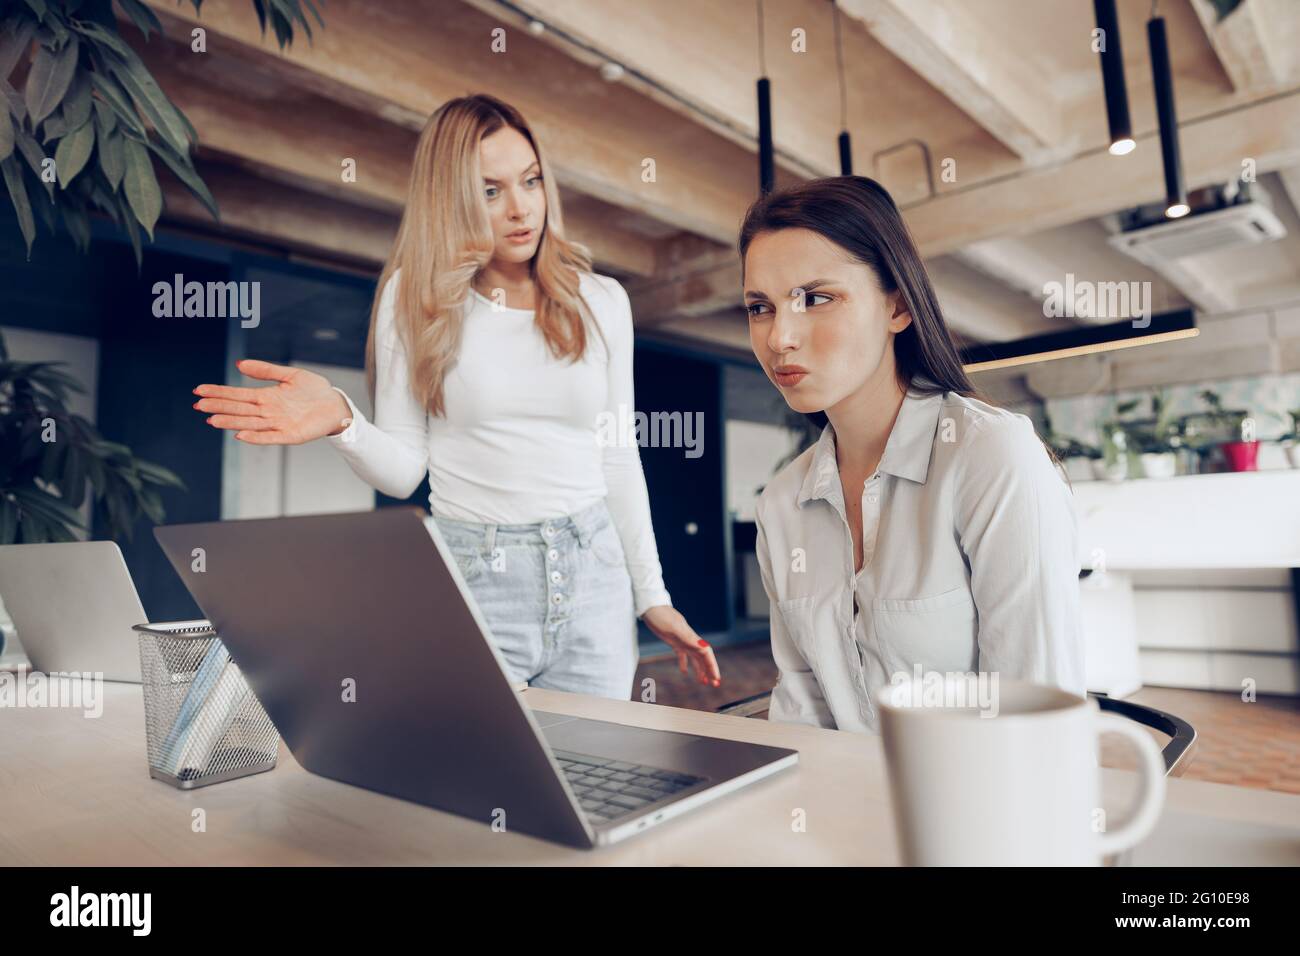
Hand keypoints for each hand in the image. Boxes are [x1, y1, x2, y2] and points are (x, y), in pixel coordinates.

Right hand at [192, 359, 353, 444]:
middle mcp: (268, 412)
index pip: (237, 395)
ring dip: (231, 422)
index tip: (199, 390)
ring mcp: (278, 424)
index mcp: (266, 397)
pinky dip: (256, 437)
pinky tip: (241, 434)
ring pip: (249, 423)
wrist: (336, 405)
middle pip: (239, 409)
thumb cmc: (315, 390)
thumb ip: (266, 370)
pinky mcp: (291, 435)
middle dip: (218, 407)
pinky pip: (270, 437)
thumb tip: (239, 364)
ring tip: (212, 419)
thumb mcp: (290, 375)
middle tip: (198, 405)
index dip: (219, 393)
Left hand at [640, 605, 720, 687]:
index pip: (706, 654)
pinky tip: (683, 671)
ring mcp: (681, 639)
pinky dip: (684, 663)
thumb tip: (704, 647)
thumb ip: (688, 638)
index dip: (713, 666)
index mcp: (691, 638)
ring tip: (703, 682)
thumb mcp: (674, 628)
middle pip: (703, 657)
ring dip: (700, 669)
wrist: (650, 606)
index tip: (716, 679)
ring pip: (694, 657)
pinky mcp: (673, 639)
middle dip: (710, 670)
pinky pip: (682, 654)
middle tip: (715, 684)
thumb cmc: (661, 616)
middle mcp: (689, 639)